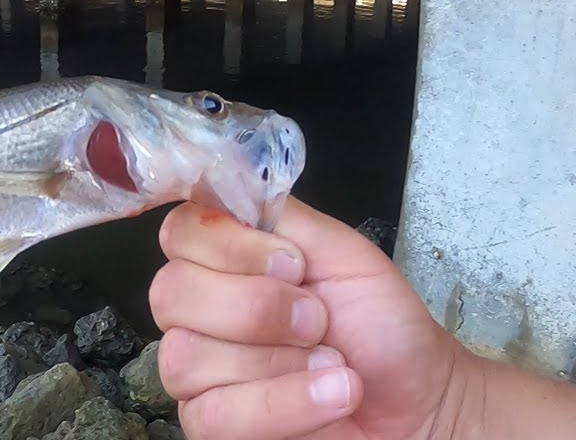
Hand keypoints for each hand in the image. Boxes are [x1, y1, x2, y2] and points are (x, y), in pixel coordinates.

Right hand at [148, 196, 474, 439]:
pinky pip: (216, 414)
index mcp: (223, 261)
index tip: (292, 264)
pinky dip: (286, 404)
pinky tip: (330, 398)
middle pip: (172, 294)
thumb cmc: (383, 327)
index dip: (229, 247)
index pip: (178, 232)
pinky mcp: (210, 425)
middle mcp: (198, 312)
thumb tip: (224, 179)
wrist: (421, 401)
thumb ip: (280, 217)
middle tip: (317, 320)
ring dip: (279, 363)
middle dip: (258, 309)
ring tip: (331, 365)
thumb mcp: (342, 251)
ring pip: (188, 358)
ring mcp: (197, 372)